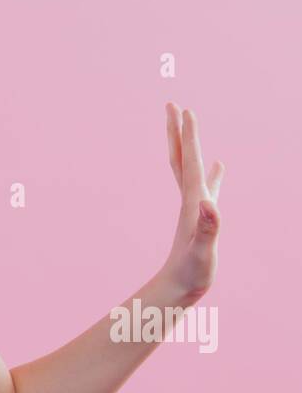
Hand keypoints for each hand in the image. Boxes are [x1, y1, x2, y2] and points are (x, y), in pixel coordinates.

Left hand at [160, 104, 223, 307]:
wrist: (177, 288)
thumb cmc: (191, 272)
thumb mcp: (203, 251)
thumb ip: (208, 228)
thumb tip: (210, 204)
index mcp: (192, 201)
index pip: (190, 160)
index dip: (189, 135)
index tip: (186, 109)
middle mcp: (191, 198)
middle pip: (182, 156)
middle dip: (178, 130)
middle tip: (171, 104)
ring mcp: (195, 206)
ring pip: (191, 166)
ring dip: (190, 144)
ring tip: (189, 123)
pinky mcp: (201, 216)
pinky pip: (208, 185)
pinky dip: (214, 172)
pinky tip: (220, 165)